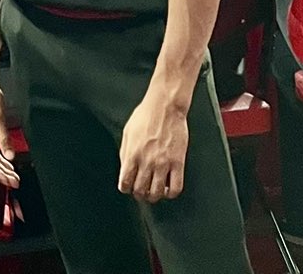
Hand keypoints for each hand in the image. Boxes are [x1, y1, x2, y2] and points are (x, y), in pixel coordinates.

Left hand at [117, 86, 188, 201]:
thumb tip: (125, 169)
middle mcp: (147, 161)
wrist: (165, 106)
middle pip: (140, 191)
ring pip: (157, 193)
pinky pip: (176, 188)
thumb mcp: (127, 132)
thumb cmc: (146, 115)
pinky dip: (171, 194)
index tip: (128, 187)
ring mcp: (163, 164)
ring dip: (155, 196)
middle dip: (140, 194)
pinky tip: (168, 188)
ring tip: (155, 190)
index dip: (126, 188)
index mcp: (132, 154)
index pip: (125, 183)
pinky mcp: (178, 163)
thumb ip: (125, 152)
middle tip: (142, 190)